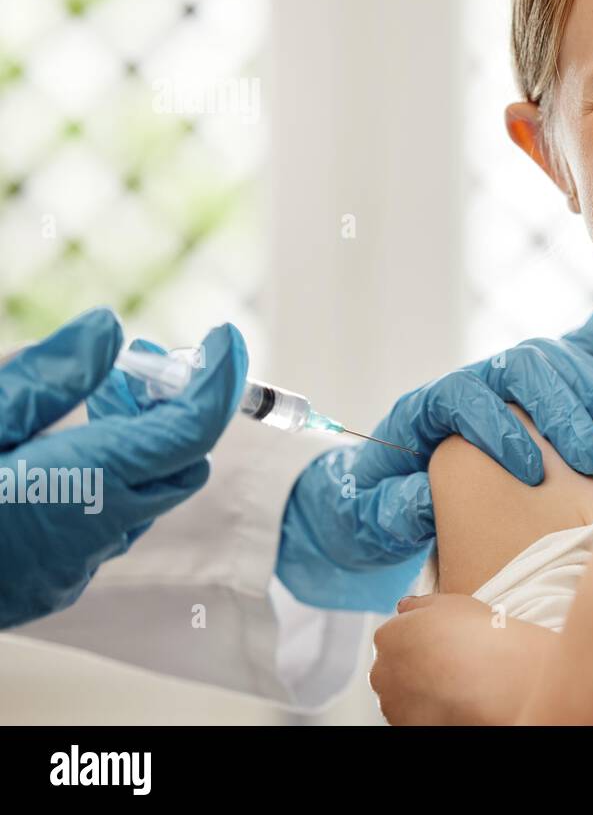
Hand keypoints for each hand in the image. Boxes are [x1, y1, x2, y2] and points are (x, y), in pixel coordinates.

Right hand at [0, 308, 246, 628]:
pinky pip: (110, 524)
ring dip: (141, 440)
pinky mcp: (56, 583)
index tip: (227, 337)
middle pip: (180, 464)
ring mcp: (78, 565)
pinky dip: (111, 478)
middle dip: (178, 407)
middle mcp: (97, 531)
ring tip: (103, 393)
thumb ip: (46, 378)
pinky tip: (67, 448)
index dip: (219, 381)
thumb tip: (108, 328)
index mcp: (83, 484)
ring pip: (147, 495)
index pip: (190, 430)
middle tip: (147, 362)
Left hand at [275, 305, 592, 611]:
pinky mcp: (526, 390)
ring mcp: (498, 381)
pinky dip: (592, 340)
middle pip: (515, 365)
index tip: (531, 469)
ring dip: (586, 381)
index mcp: (424, 408)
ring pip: (545, 356)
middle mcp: (466, 383)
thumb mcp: (368, 516)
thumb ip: (390, 509)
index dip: (499, 425)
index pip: (463, 394)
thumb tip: (422, 500)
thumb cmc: (375, 506)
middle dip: (557, 405)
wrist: (380, 494)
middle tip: (589, 457)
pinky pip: (561, 353)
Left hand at [369, 592, 542, 724]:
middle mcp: (382, 671)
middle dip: (412, 666)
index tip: (439, 643)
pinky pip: (413, 716)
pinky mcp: (405, 726)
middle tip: (446, 665)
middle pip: (392, 667)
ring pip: (400, 695)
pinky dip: (427, 711)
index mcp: (388, 636)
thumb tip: (405, 607)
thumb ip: (420, 604)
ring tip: (453, 685)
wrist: (495, 680)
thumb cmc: (476, 637)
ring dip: (418, 690)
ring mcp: (392, 703)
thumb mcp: (449, 603)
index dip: (419, 639)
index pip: (393, 637)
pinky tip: (452, 701)